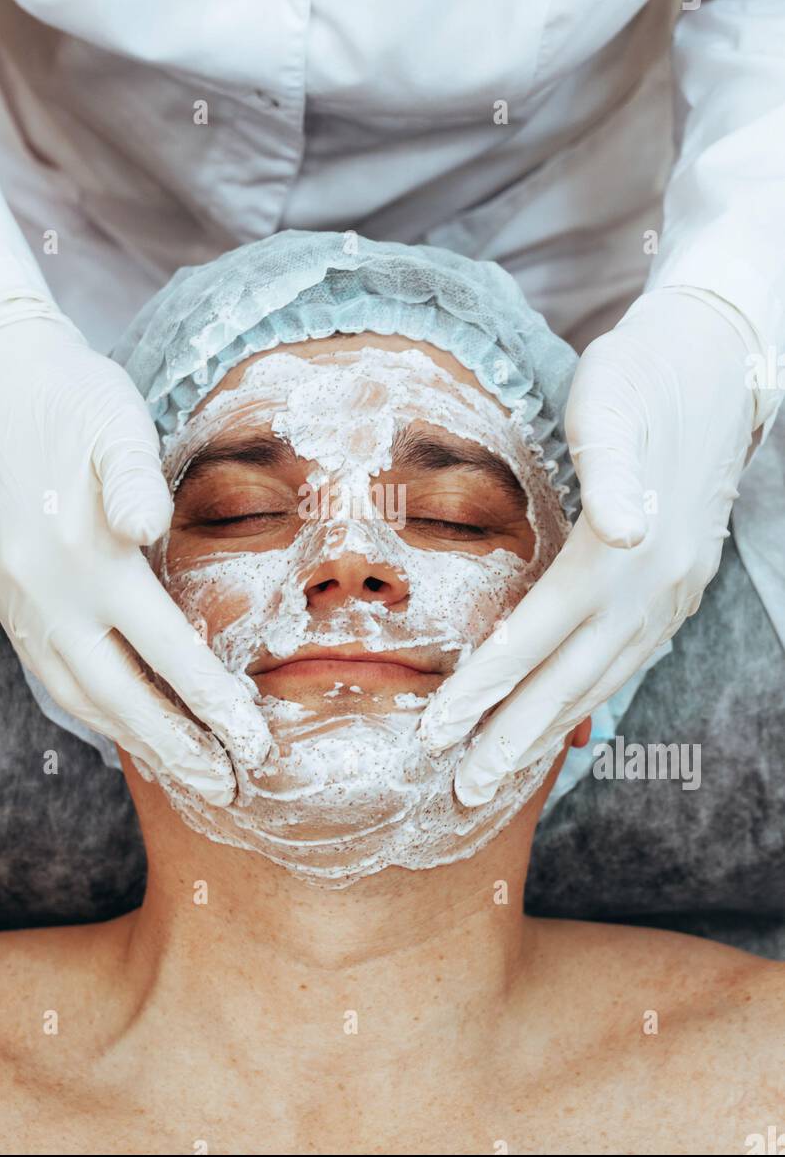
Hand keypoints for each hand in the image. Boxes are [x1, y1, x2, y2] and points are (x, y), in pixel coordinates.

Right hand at [0, 313, 270, 802]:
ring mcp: (21, 602)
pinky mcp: (6, 597)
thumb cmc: (66, 396)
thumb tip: (147, 525)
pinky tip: (123, 722)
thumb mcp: (112, 420)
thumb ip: (134, 477)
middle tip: (227, 791)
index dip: (213, 703)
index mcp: (87, 556)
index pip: (165, 651)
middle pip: (119, 697)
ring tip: (184, 773)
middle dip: (177, 748)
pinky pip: (51, 673)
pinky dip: (94, 709)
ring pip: (78, 695)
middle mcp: (48, 594)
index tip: (255, 744)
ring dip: (135, 740)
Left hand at [419, 290, 755, 804]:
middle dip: (512, 740)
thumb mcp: (614, 406)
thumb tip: (624, 528)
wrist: (720, 364)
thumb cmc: (643, 377)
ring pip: (601, 680)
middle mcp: (649, 590)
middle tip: (465, 793)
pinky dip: (589, 697)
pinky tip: (570, 712)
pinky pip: (627, 661)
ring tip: (506, 772)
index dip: (484, 692)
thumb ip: (613, 472)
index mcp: (617, 556)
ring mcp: (671, 595)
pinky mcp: (680, 588)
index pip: (535, 642)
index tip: (435, 737)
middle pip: (567, 683)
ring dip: (550, 730)